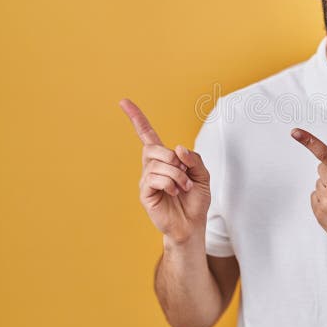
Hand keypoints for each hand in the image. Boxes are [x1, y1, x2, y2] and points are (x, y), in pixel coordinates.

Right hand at [119, 98, 210, 243]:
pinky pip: (155, 179)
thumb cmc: (195, 200)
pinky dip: (170, 184)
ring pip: (158, 164)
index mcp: (164, 158)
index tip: (124, 101)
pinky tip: (174, 193)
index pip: (147, 134)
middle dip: (173, 158)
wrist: (192, 225)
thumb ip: (194, 159)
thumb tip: (178, 148)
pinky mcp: (145, 194)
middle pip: (154, 148)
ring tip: (183, 187)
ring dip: (177, 176)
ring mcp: (146, 180)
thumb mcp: (203, 174)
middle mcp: (151, 166)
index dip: (137, 118)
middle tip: (184, 174)